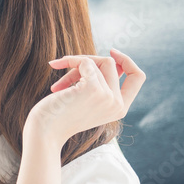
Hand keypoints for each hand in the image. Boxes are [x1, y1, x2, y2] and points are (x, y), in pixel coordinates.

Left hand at [27, 47, 145, 145]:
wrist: (45, 132)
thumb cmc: (61, 116)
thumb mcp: (88, 100)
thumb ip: (102, 83)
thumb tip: (112, 58)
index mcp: (120, 109)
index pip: (138, 77)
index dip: (127, 60)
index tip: (112, 51)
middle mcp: (118, 104)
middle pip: (112, 64)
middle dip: (88, 62)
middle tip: (67, 69)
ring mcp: (108, 97)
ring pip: (97, 61)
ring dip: (74, 65)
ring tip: (59, 84)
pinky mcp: (94, 89)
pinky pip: (85, 62)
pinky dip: (69, 63)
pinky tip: (55, 78)